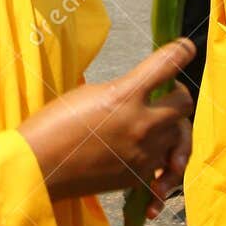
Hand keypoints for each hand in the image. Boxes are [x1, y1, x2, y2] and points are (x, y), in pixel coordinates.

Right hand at [18, 39, 194, 213]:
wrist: (39, 168)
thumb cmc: (53, 125)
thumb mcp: (88, 94)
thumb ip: (122, 92)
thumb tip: (141, 94)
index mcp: (124, 95)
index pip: (166, 65)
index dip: (181, 51)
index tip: (186, 48)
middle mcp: (141, 124)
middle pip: (183, 105)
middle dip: (179, 96)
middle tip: (170, 94)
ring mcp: (142, 154)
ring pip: (179, 137)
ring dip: (173, 129)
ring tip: (164, 127)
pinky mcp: (137, 177)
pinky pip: (165, 171)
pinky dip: (165, 168)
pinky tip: (163, 172)